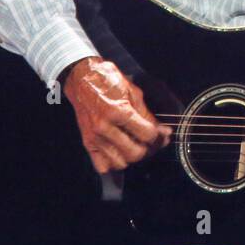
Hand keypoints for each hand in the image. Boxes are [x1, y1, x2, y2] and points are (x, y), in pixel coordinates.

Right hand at [61, 56, 170, 172]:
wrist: (81, 78)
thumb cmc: (107, 81)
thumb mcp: (133, 93)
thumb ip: (147, 115)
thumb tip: (163, 131)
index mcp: (118, 112)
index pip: (147, 135)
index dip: (158, 136)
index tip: (162, 134)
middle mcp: (104, 127)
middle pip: (135, 153)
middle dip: (148, 149)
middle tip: (152, 142)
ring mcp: (94, 137)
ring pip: (120, 163)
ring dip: (131, 157)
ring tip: (136, 146)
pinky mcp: (87, 142)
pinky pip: (102, 166)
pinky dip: (113, 163)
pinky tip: (120, 152)